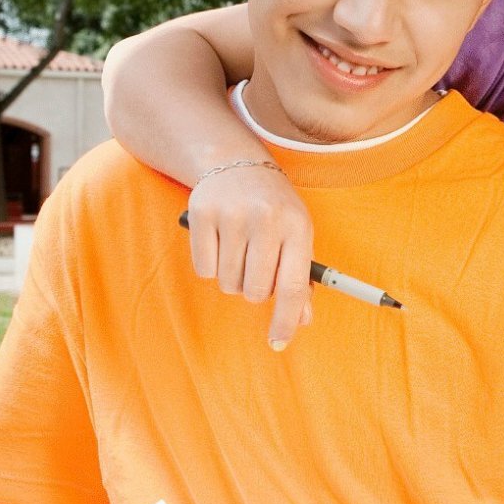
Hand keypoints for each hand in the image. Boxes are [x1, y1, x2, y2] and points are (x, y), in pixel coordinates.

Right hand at [187, 160, 314, 348]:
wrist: (235, 161)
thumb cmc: (274, 208)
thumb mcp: (296, 233)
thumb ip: (300, 276)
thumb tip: (301, 319)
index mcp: (297, 225)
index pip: (292, 285)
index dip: (285, 319)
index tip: (278, 342)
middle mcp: (266, 218)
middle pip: (256, 291)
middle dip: (255, 289)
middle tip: (256, 266)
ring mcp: (232, 215)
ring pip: (229, 284)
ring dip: (233, 277)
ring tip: (239, 249)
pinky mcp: (202, 214)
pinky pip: (204, 270)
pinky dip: (212, 265)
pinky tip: (220, 240)